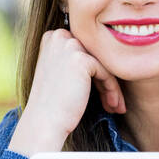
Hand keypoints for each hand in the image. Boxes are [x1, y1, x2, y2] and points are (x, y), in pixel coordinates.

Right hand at [8, 28, 125, 155]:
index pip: (86, 50)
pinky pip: (107, 73)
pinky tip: (112, 106)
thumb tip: (107, 58)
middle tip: (113, 102)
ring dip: (112, 87)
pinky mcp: (81, 59)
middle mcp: (59, 36)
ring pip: (104, 64)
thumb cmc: (53, 104)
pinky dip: (112, 90)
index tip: (103, 94)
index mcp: (52, 37)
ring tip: (114, 107)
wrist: (44, 122)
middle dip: (106, 80)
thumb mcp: (62, 74)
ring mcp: (69, 45)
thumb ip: (77, 60)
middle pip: (96, 55)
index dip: (96, 73)